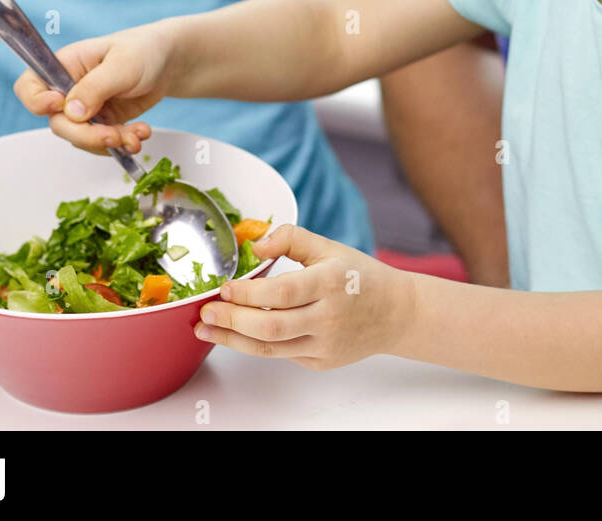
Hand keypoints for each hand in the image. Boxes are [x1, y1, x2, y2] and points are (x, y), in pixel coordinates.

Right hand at [11, 22, 180, 153]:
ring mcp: (85, 108)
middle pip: (59, 123)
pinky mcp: (103, 122)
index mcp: (64, 66)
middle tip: (112, 136)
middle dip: (86, 135)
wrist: (170, 61)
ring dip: (109, 142)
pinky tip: (140, 135)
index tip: (60, 106)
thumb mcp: (122, 64)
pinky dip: (121, 144)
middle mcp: (69, 89)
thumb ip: (95, 87)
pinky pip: (102, 142)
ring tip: (137, 136)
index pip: (30, 88)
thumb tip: (70, 112)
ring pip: (82, 138)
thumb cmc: (143, 50)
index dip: (38, 103)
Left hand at [195, 225, 414, 368]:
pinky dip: (257, 345)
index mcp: (330, 283)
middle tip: (205, 312)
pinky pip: (283, 355)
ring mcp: (325, 345)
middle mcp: (328, 318)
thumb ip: (292, 239)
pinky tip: (238, 335)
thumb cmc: (360, 277)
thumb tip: (257, 245)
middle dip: (231, 320)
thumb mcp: (330, 248)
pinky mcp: (321, 362)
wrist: (396, 313)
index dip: (248, 292)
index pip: (281, 292)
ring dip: (233, 340)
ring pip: (270, 348)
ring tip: (208, 329)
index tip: (224, 286)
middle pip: (270, 326)